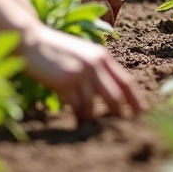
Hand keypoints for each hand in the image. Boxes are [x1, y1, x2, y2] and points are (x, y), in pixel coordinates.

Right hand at [19, 24, 144, 121]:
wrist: (31, 41)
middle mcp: (96, 64)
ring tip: (95, 131)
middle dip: (120, 115)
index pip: (126, 81)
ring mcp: (81, 73)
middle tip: (122, 130)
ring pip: (95, 105)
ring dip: (95, 120)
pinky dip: (80, 118)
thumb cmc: (56, 50)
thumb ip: (97, 68)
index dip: (135, 100)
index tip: (141, 114)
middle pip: (116, 96)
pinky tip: (79, 125)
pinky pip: (78, 107)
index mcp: (103, 56)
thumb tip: (110, 91)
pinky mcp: (65, 82)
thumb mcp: (82, 54)